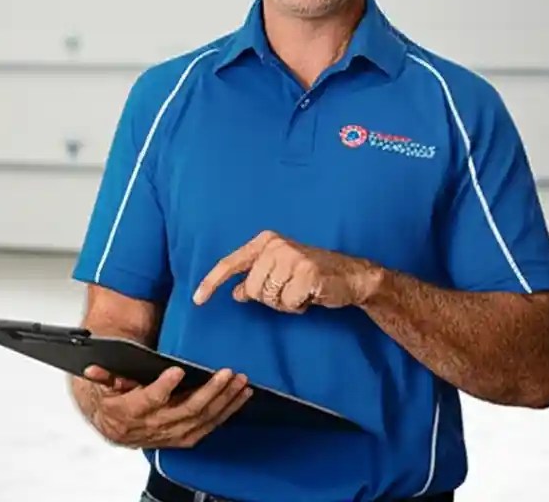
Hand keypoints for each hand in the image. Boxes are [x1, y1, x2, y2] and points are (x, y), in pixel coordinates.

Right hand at [78, 365, 252, 448]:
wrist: (113, 426)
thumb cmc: (111, 400)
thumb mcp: (101, 385)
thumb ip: (102, 375)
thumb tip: (92, 369)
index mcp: (129, 412)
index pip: (149, 401)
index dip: (163, 387)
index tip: (177, 370)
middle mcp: (152, 427)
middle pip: (186, 410)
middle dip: (210, 391)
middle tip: (226, 373)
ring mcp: (171, 434)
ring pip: (202, 419)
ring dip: (224, 400)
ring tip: (240, 382)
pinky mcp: (184, 437)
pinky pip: (209, 427)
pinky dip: (227, 412)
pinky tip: (240, 398)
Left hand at [192, 231, 381, 312]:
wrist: (351, 275)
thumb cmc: (311, 275)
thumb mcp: (279, 272)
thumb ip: (255, 278)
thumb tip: (236, 292)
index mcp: (264, 242)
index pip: (230, 263)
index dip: (212, 283)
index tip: (197, 300)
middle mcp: (275, 245)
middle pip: (251, 289)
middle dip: (269, 299)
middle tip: (289, 292)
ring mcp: (292, 257)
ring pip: (268, 297)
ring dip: (284, 303)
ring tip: (300, 292)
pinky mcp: (307, 272)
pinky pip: (288, 303)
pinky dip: (298, 306)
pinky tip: (310, 296)